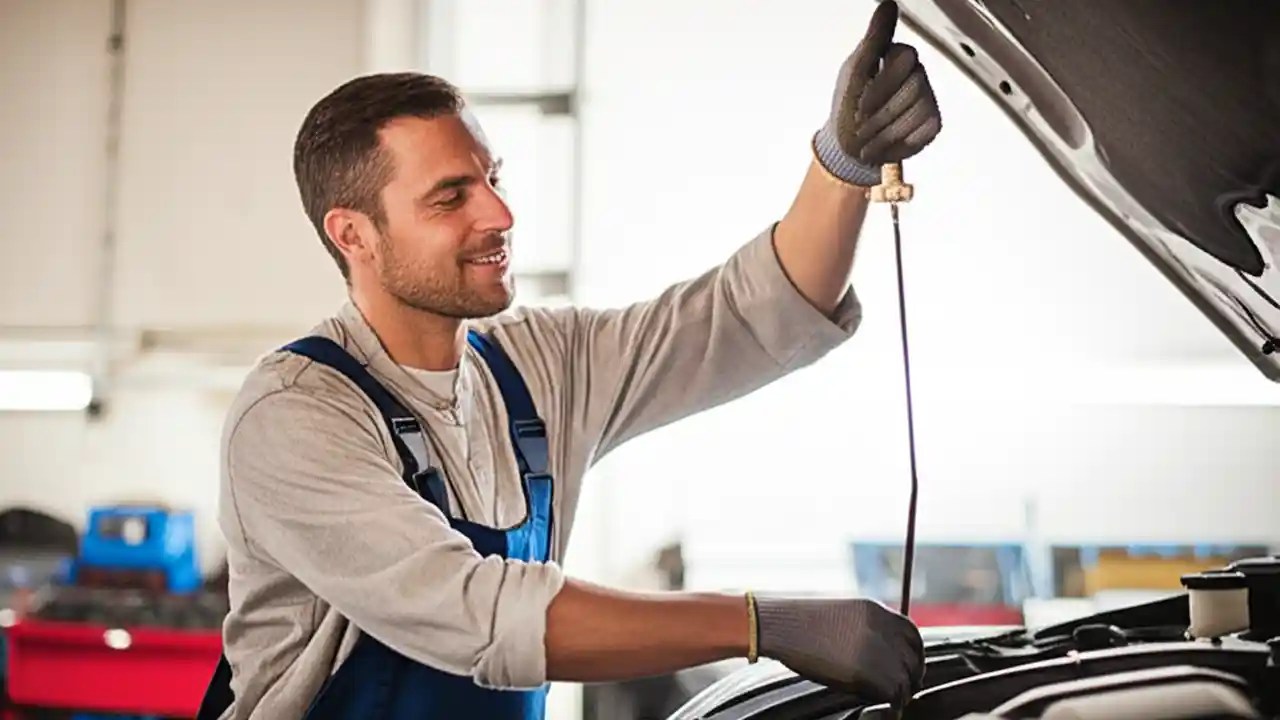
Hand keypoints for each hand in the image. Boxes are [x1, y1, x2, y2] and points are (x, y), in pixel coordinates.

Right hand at [755, 595, 924, 704]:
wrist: (778, 625)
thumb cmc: (799, 622)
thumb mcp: (841, 614)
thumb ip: (866, 628)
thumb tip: (879, 654)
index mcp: (876, 610)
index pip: (912, 635)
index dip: (915, 655)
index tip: (910, 668)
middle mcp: (881, 626)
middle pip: (913, 658)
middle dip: (910, 675)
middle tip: (903, 689)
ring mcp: (875, 648)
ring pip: (905, 678)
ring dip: (900, 691)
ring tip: (891, 699)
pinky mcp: (866, 670)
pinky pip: (893, 692)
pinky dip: (891, 701)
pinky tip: (883, 704)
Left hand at [813, 0, 941, 184]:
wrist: (847, 147)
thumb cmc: (848, 106)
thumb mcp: (855, 70)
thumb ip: (874, 39)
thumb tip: (889, 4)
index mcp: (896, 58)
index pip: (904, 58)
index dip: (881, 85)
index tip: (859, 106)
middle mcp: (916, 75)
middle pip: (913, 87)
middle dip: (882, 113)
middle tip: (861, 125)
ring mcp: (927, 98)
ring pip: (919, 109)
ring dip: (886, 130)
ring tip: (867, 140)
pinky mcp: (931, 123)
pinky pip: (925, 128)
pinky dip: (899, 141)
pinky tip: (883, 144)